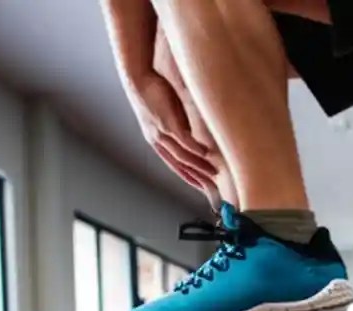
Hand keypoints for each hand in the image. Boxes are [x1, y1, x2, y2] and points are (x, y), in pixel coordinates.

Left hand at [126, 71, 216, 189]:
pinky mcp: (168, 123)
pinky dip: (196, 150)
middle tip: (211, 190)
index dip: (188, 177)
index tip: (201, 186)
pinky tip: (206, 155)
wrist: (138, 77)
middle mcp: (157, 140)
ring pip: (183, 157)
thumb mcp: (163, 111)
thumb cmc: (152, 90)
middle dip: (196, 179)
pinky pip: (184, 141)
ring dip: (199, 167)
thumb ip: (176, 123)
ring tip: (213, 174)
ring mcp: (162, 133)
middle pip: (179, 166)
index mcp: (155, 139)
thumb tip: (190, 130)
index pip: (174, 164)